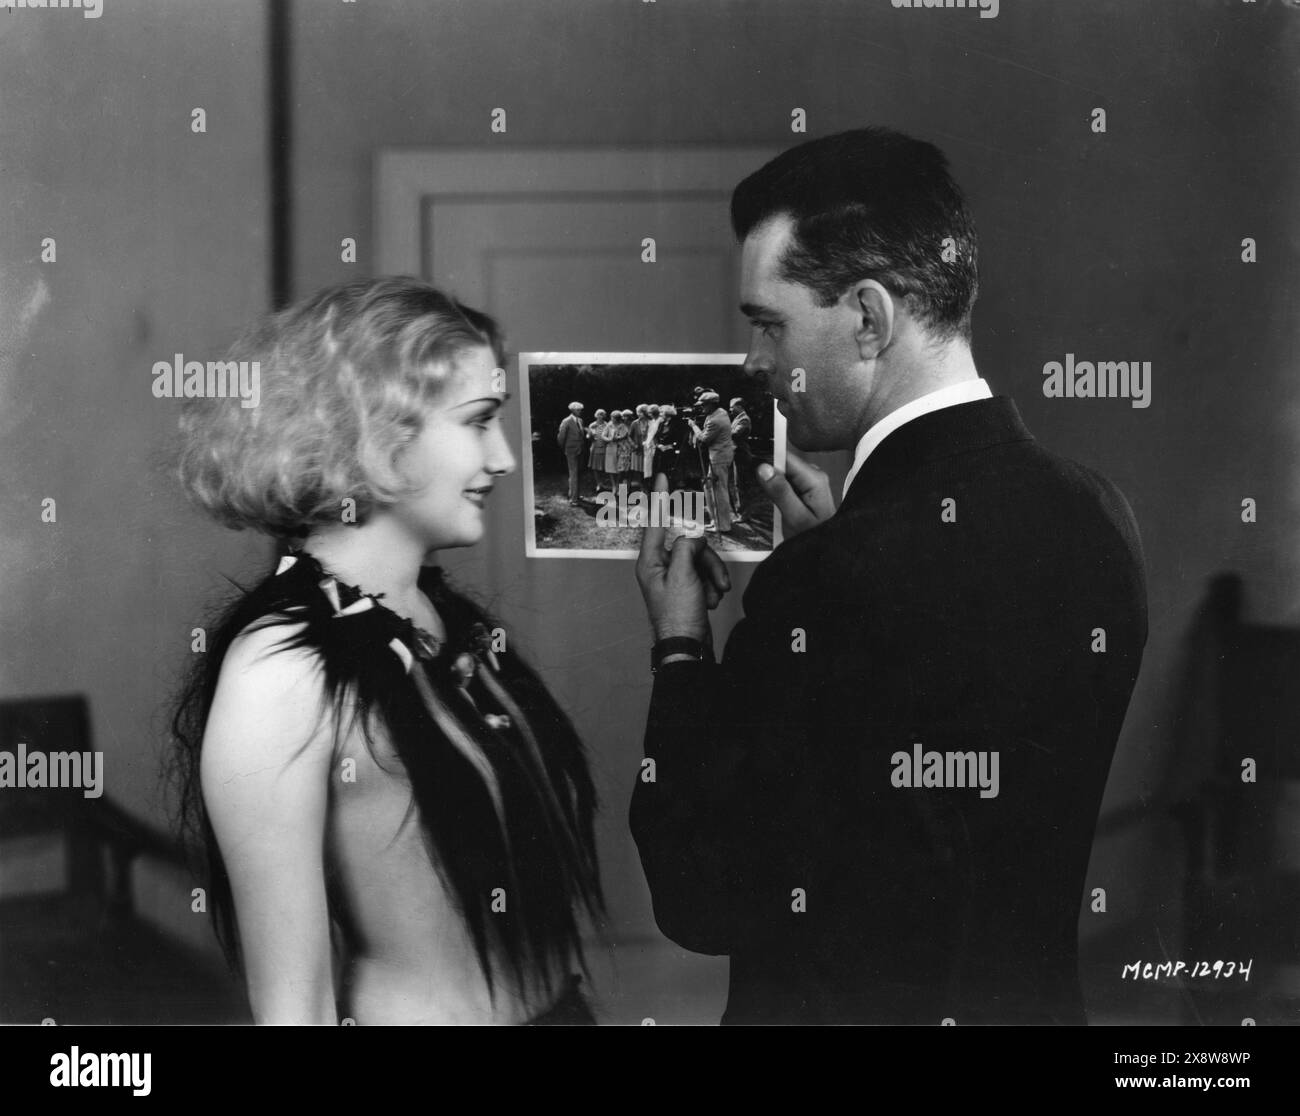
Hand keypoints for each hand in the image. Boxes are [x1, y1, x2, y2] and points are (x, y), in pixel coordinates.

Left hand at [635, 473, 730, 642]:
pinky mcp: (688, 588)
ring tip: (712, 596)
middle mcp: (660, 567)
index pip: (655, 523)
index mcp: (650, 562)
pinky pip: (706, 574)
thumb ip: (688, 548)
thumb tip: (693, 539)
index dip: (660, 498)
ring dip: (713, 576)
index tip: (661, 478)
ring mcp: (675, 578)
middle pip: (690, 544)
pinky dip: (712, 585)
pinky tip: (710, 600)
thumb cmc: (678, 618)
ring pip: (702, 559)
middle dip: (707, 562)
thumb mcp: (683, 576)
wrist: (688, 648)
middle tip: (712, 581)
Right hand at [756, 451, 836, 538]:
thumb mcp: (795, 518)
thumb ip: (780, 492)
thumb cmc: (815, 536)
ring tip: (763, 497)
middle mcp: (813, 475)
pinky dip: (775, 490)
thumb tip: (763, 468)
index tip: (749, 467)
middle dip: (766, 473)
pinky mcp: (803, 489)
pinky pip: (784, 483)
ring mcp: (808, 482)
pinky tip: (771, 501)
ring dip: (769, 483)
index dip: (766, 460)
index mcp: (814, 478)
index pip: (785, 458)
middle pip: (782, 464)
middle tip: (754, 488)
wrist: (828, 550)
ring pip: (781, 473)